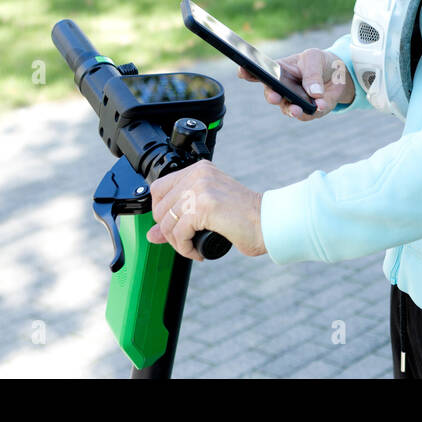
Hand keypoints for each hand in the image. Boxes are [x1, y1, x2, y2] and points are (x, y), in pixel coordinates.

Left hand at [145, 159, 266, 259]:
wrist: (269, 222)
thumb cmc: (245, 217)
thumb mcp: (207, 212)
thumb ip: (179, 217)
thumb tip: (151, 234)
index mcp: (200, 170)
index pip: (159, 189)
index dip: (161, 213)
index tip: (174, 226)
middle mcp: (198, 175)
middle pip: (160, 208)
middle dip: (168, 231)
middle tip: (186, 241)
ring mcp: (200, 188)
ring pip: (167, 223)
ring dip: (177, 243)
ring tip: (193, 248)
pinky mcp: (204, 206)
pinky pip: (179, 233)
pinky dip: (185, 248)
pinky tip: (198, 251)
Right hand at [236, 47, 355, 120]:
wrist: (338, 73)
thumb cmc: (318, 62)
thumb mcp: (314, 59)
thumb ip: (312, 74)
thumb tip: (313, 93)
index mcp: (278, 72)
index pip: (259, 73)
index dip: (248, 72)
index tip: (242, 71)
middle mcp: (282, 89)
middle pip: (271, 95)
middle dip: (272, 97)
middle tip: (275, 97)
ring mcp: (295, 102)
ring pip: (288, 110)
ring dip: (292, 110)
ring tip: (297, 109)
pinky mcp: (310, 111)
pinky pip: (309, 114)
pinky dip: (315, 111)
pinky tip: (319, 105)